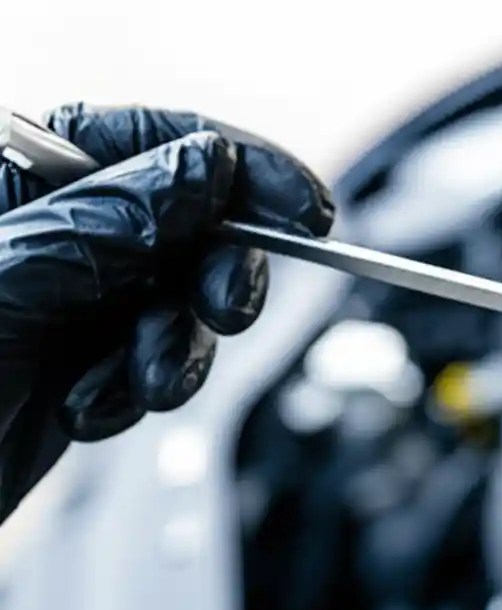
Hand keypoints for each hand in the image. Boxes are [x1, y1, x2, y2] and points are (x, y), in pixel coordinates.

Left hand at [0, 103, 332, 519]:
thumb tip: (210, 166)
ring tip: (134, 386)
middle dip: (215, 273)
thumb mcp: (8, 284)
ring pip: (179, 302)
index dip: (238, 166)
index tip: (304, 210)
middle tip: (229, 309)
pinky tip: (88, 411)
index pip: (147, 139)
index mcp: (18, 181)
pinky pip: (155, 362)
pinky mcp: (80, 365)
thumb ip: (112, 221)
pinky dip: (139, 391)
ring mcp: (69, 301)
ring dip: (174, 349)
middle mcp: (52, 233)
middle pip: (184, 223)